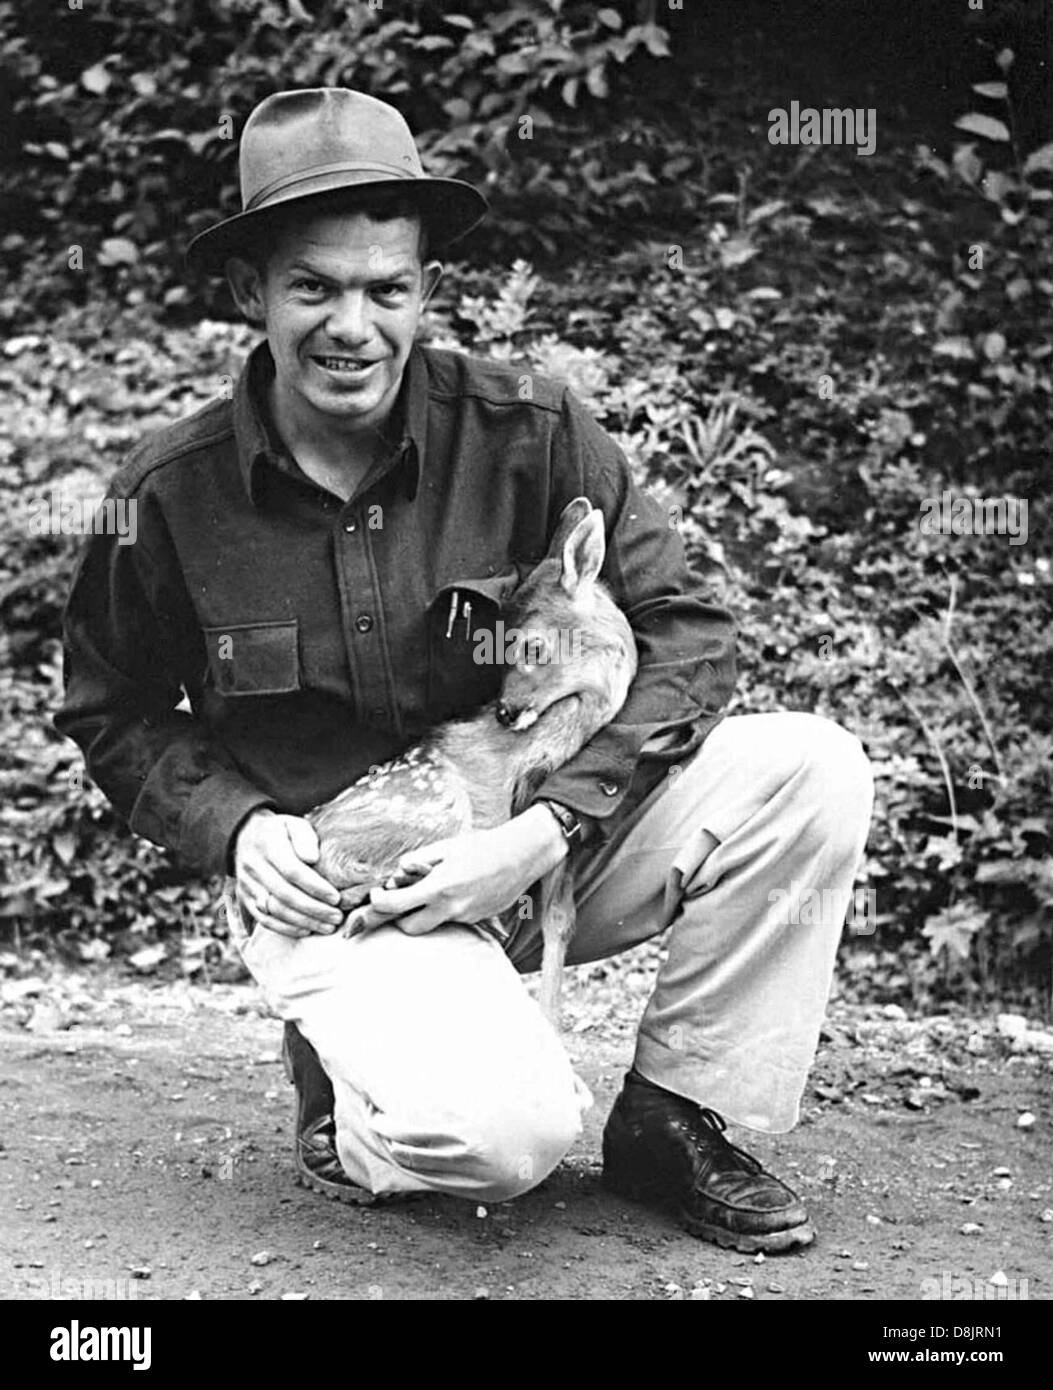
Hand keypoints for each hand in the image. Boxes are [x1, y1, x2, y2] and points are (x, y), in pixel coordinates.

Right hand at [234, 809, 343, 938]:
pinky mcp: (245, 899)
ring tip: (328, 927)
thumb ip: (305, 837)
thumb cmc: (280, 831)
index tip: (336, 897)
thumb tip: (312, 858)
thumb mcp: (293, 824)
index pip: (293, 871)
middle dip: (314, 909)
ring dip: (304, 921)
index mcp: (267, 845)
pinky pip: (265, 919)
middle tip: (337, 917)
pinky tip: (307, 930)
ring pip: (275, 911)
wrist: (244, 836)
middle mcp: (253, 867)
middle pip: (285, 894)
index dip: (316, 887)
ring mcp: (246, 885)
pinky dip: (286, 928)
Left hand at [345, 806, 567, 936]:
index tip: (376, 895)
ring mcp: (466, 917)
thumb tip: (398, 873)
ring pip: (434, 924)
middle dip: (399, 919)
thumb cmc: (483, 846)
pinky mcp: (478, 919)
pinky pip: (453, 919)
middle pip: (410, 928)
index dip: (379, 902)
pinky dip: (447, 909)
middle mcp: (452, 908)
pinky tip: (459, 890)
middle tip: (398, 901)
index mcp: (440, 887)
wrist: (522, 855)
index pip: (396, 906)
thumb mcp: (446, 847)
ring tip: (432, 890)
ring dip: (425, 912)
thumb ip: (418, 860)